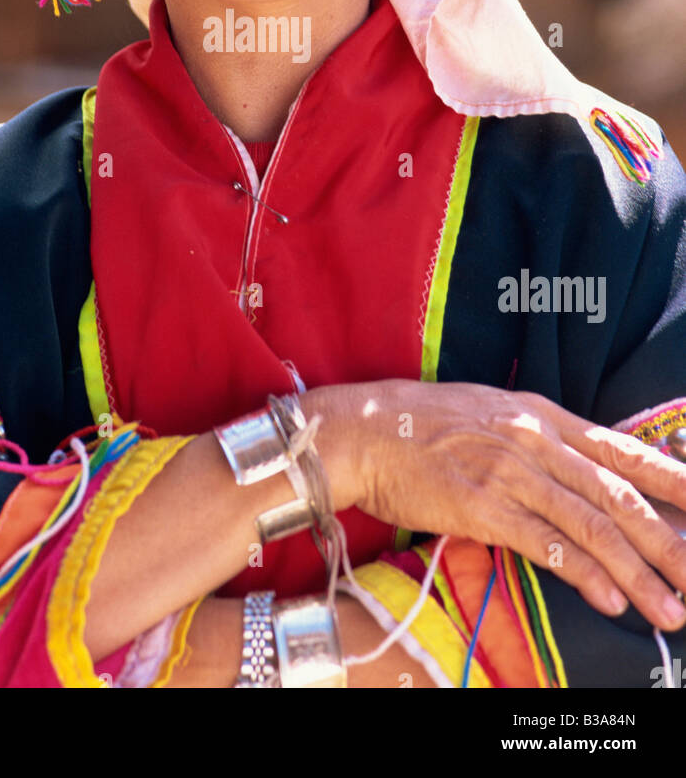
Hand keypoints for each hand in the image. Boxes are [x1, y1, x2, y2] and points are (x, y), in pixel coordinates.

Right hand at [306, 380, 685, 631]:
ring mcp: (510, 472)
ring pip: (591, 526)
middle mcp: (534, 440)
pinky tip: (608, 598)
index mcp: (541, 415)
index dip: (670, 477)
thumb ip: (538, 439)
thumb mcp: (492, 413)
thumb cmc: (423, 423)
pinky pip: (545, 545)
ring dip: (635, 571)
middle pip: (618, 494)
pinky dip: (583, 574)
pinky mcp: (482, 506)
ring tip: (666, 607)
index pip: (621, 449)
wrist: (365, 430)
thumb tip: (578, 472)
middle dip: (666, 540)